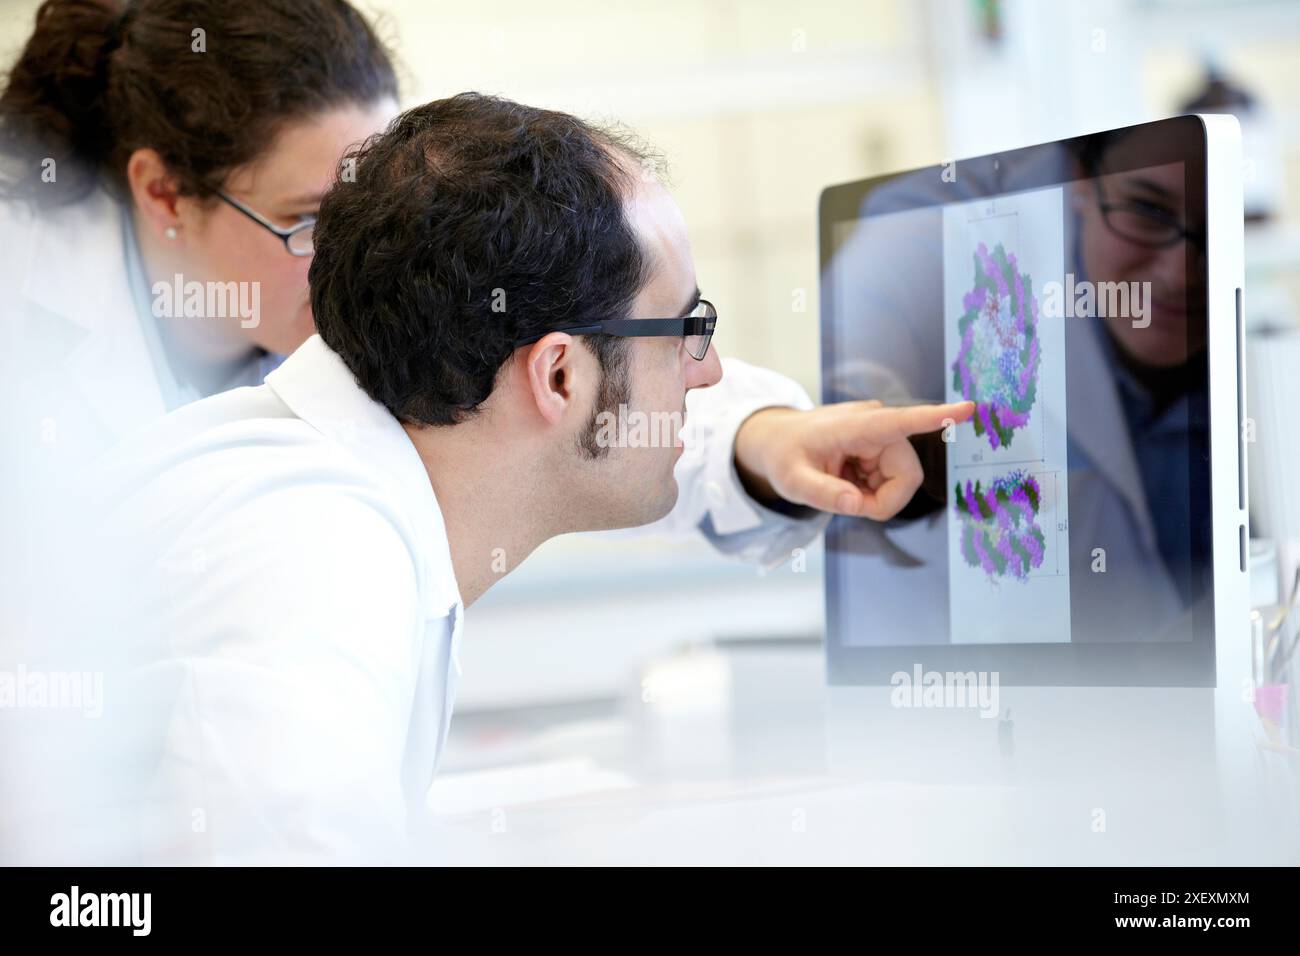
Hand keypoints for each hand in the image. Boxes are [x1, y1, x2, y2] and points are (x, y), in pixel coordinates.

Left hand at [733, 399, 974, 519]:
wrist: (778, 441)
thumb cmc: (783, 456)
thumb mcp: (792, 481)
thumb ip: (823, 493)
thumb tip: (857, 504)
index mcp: (856, 425)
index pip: (901, 421)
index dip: (936, 418)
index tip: (968, 408)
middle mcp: (877, 426)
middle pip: (907, 476)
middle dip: (882, 501)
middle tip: (847, 503)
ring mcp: (883, 437)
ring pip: (902, 483)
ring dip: (874, 497)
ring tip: (842, 487)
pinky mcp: (884, 448)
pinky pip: (894, 481)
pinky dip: (872, 492)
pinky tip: (849, 481)